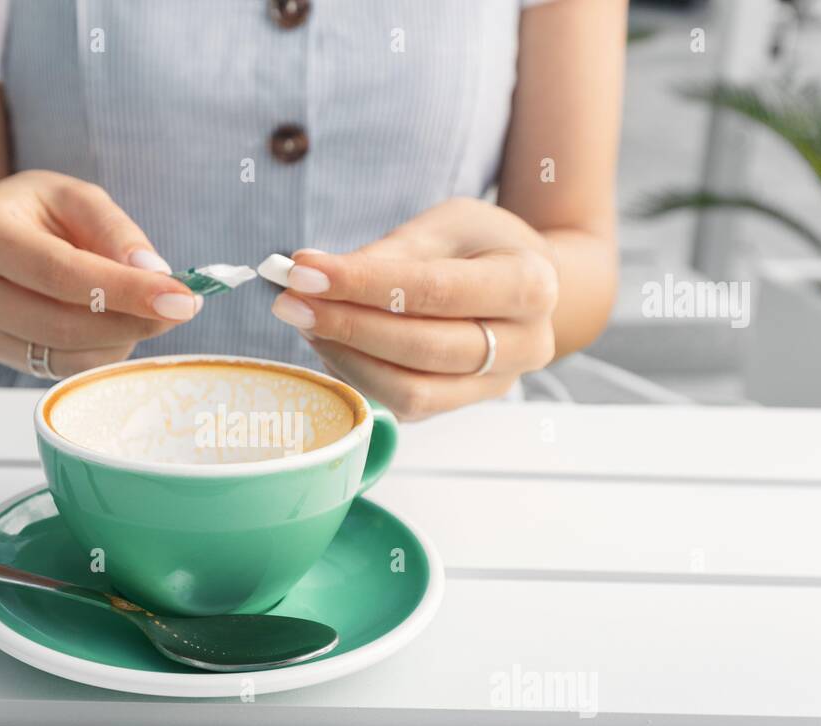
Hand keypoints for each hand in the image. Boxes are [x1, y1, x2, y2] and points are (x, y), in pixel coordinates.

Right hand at [0, 170, 201, 376]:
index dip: (124, 290)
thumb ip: (117, 232)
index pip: (60, 273)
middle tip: (181, 309)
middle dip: (132, 320)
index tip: (180, 299)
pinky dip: (102, 350)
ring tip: (150, 311)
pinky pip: (58, 368)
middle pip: (61, 324)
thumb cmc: (36, 212)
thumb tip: (155, 275)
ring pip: (63, 353)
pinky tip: (119, 325)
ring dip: (121, 338)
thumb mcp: (76, 198)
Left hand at [270, 198, 559, 420]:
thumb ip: (390, 253)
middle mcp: (524, 344)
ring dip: (345, 358)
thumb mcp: (446, 226)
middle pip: (422, 348)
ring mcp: (494, 385)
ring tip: (303, 320)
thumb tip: (314, 272)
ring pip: (410, 391)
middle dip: (347, 325)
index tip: (304, 270)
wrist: (521, 286)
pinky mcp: (459, 405)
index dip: (363, 284)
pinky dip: (356, 374)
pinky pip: (400, 404)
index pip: (435, 291)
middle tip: (289, 300)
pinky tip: (327, 342)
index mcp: (530, 284)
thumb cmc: (482, 247)